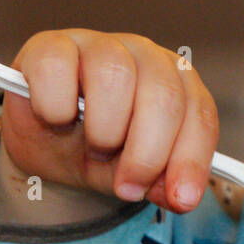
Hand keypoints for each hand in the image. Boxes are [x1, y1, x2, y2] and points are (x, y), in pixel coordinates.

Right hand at [0, 30, 218, 213]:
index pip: (199, 114)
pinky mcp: (50, 45)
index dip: (191, 158)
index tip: (180, 198)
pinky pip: (58, 69)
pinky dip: (56, 106)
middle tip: (127, 184)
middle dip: (147, 153)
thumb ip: (162, 181)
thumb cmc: (98, 151)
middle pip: (163, 96)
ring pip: (115, 76)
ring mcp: (98, 45)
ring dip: (104, 129)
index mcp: (178, 82)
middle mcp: (145, 55)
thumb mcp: (135, 174)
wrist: (45, 145)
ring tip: (95, 147)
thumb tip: (180, 196)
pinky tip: (56, 119)